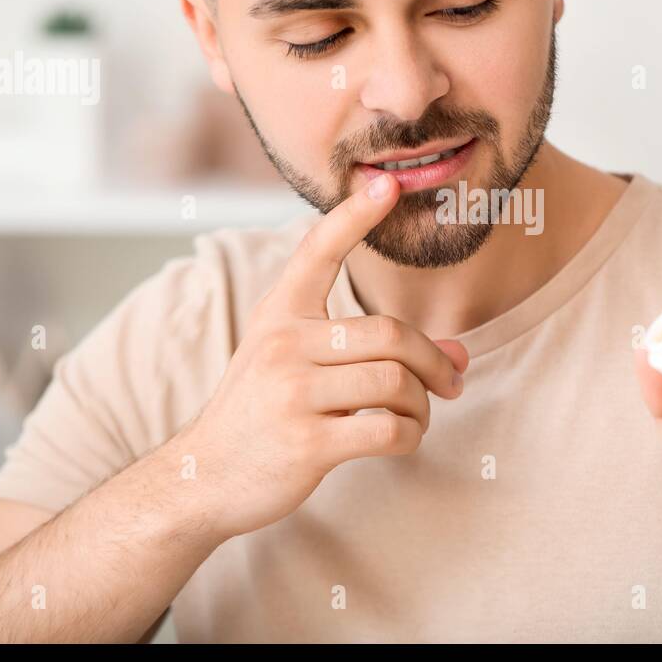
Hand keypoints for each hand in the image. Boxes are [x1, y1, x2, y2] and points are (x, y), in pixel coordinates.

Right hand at [181, 173, 467, 540]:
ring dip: (423, 405)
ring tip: (416, 416)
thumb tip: (458, 354)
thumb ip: (369, 350)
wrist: (203, 476)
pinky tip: (401, 438)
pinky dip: (410, 436)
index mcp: (280, 314)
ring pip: (397, 383)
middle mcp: (283, 344)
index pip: (319, 250)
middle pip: (392, 335)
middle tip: (451, 380)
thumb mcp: (296, 362)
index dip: (355, 216)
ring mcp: (292, 393)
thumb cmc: (262, 411)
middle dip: (435, 361)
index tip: (389, 185)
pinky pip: (388, 430)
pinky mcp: (306, 443)